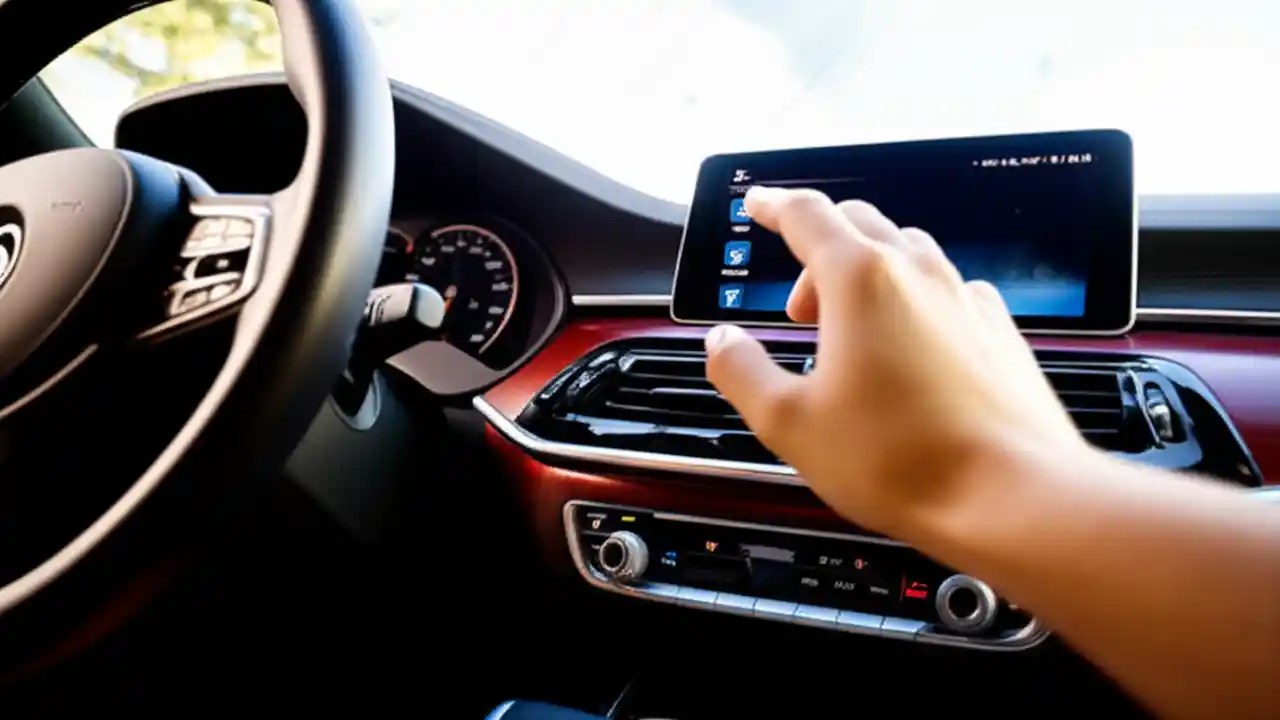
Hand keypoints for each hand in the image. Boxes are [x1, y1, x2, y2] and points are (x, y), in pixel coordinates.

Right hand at [705, 187, 1088, 536]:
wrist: (1011, 495)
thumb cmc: (902, 461)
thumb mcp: (790, 424)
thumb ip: (742, 371)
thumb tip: (722, 341)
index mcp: (860, 280)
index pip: (806, 215)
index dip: (773, 206)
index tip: (759, 204)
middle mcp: (917, 273)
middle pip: (857, 224)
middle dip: (817, 250)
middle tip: (798, 307)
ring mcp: (965, 298)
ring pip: (906, 253)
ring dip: (866, 275)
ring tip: (850, 334)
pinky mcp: (997, 331)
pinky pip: (947, 292)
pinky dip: (914, 303)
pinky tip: (910, 348)